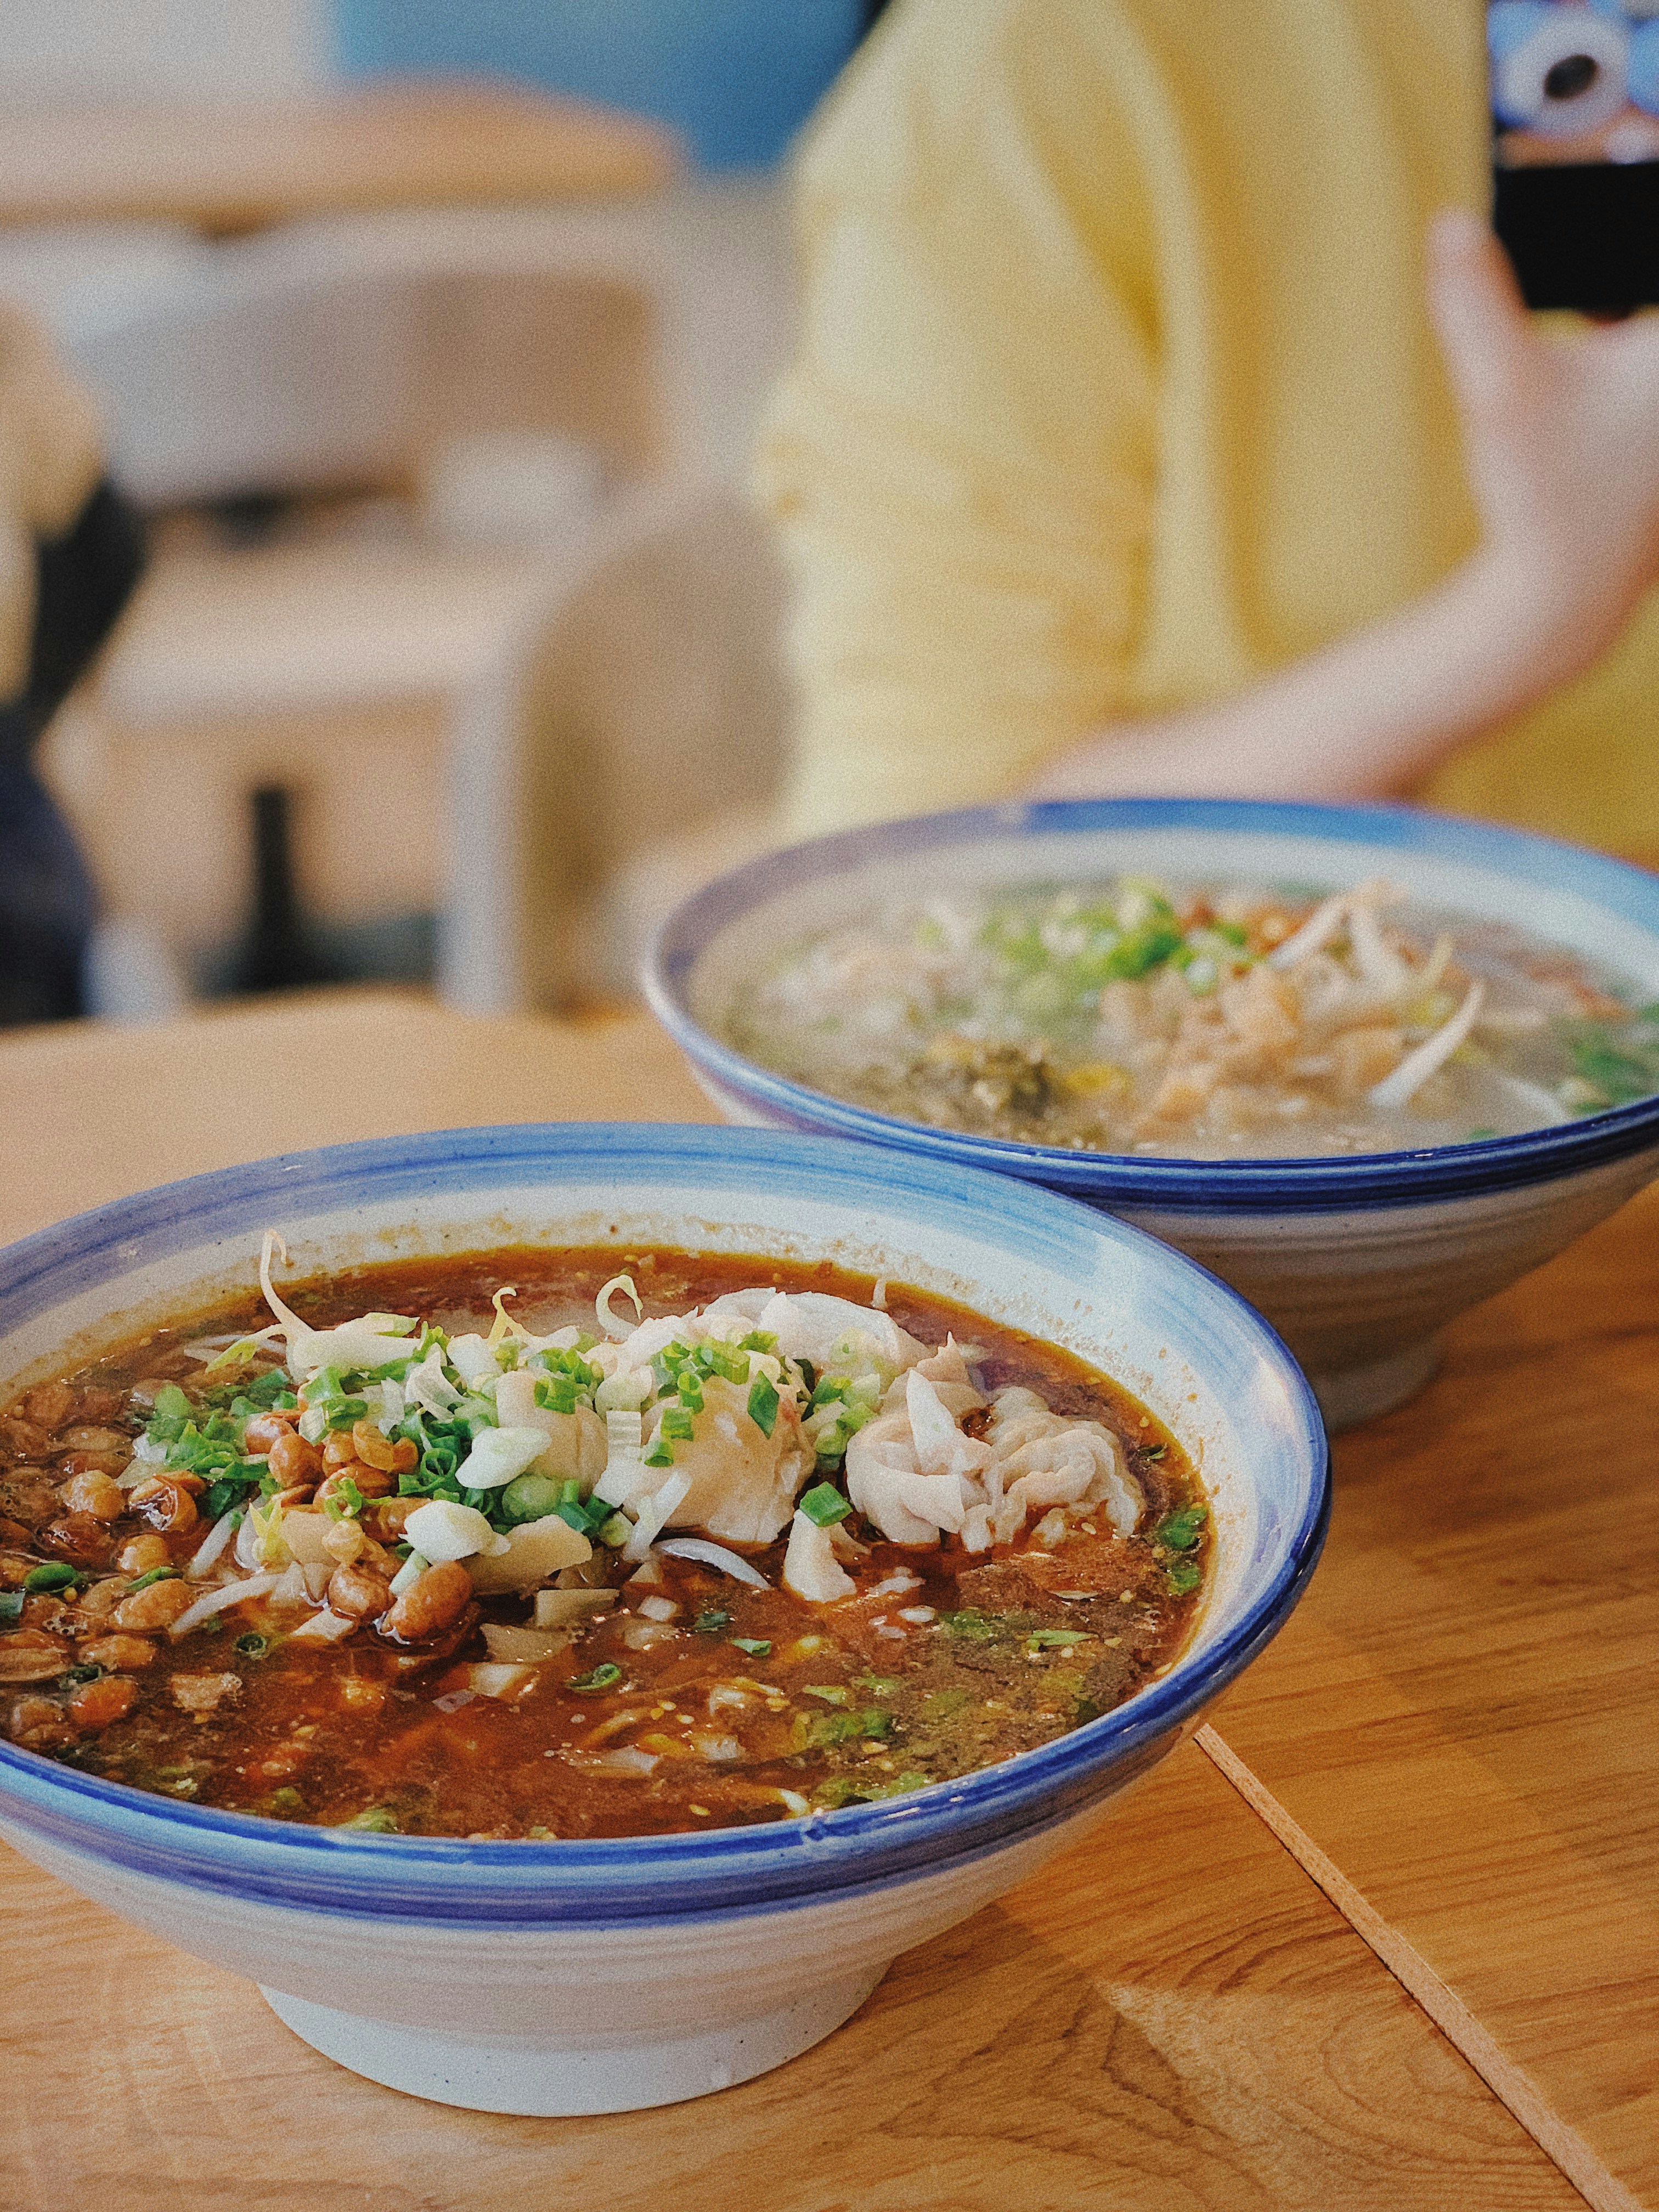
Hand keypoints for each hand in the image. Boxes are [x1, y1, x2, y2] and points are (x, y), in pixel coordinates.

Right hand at [1428, 208, 1658, 667]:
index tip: (1624, 160)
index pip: (1650, 245)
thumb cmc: (1544, 500)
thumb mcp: (1501, 391)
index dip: (1640, 190)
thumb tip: (1450, 226)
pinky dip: (1625, 334)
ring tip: (1608, 254)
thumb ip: (1472, 302)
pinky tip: (1593, 323)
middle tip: (1611, 186)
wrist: (1566, 597)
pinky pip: (1643, 365)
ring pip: (1646, 323)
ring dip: (1625, 291)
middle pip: (1645, 284)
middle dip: (1626, 248)